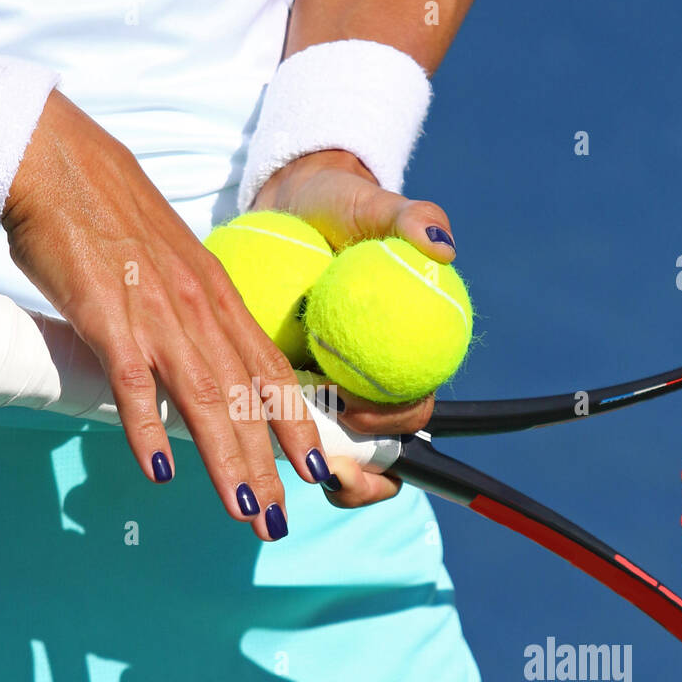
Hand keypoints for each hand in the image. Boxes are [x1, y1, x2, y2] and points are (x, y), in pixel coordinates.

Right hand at [2, 93, 332, 540]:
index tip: (318, 469)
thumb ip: (185, 310)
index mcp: (215, 294)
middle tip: (281, 518)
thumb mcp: (168, 262)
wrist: (55, 161)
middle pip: (244, 398)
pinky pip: (134, 382)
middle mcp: (199, 307)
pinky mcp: (106, 316)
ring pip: (204, 399)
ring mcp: (156, 313)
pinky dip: (148, 428)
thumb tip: (192, 358)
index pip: (269, 370)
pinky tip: (161, 471)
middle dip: (269, 464)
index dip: (296, 424)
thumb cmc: (106, 213)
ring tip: (245, 510)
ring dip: (227, 460)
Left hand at [251, 149, 454, 507]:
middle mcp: (369, 378)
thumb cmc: (343, 205)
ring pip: (329, 450)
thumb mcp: (375, 204)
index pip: (412, 407)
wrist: (292, 202)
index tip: (358, 411)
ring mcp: (327, 387)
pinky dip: (266, 440)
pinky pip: (280, 423)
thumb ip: (412, 218)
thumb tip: (441, 246)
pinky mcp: (285, 385)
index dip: (394, 422)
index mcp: (403, 350)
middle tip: (329, 476)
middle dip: (360, 477)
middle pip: (376, 449)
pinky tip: (240, 442)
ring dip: (313, 471)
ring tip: (285, 479)